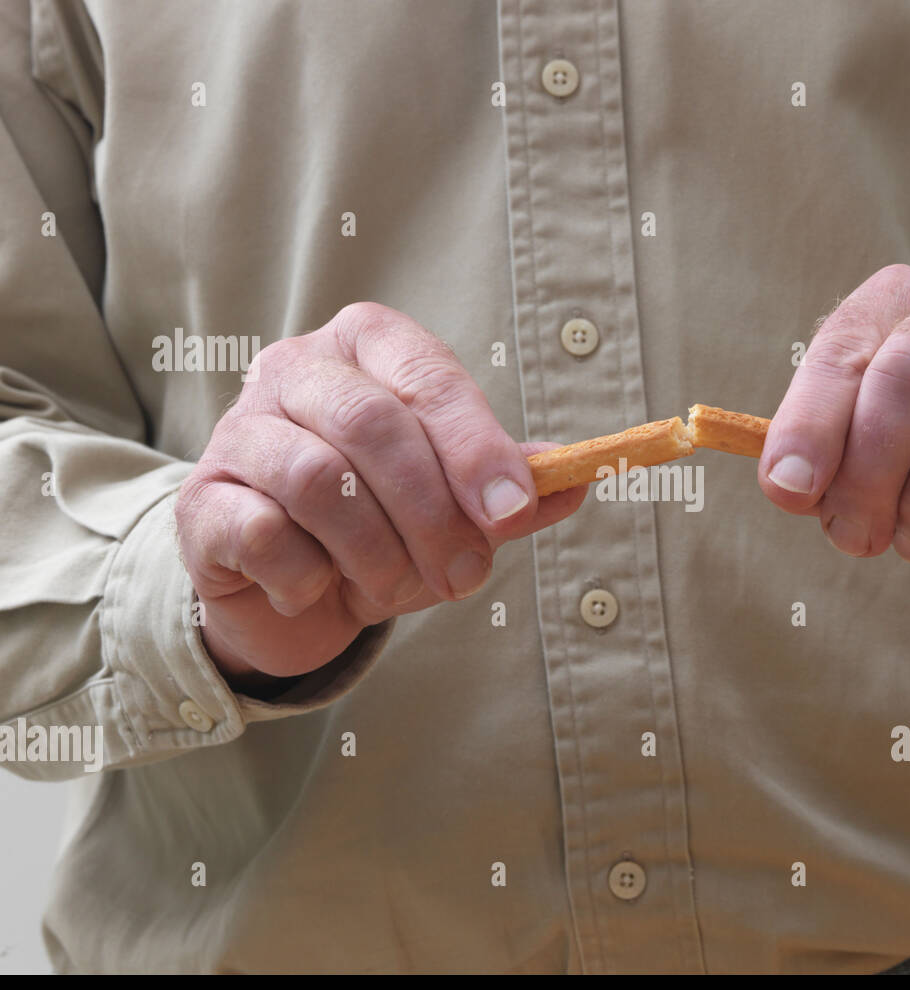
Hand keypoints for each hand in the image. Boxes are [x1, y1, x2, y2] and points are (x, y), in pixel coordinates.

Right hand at [175, 303, 585, 685]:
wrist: (293, 592)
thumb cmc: (384, 528)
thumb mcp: (458, 506)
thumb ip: (513, 489)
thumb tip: (579, 477)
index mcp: (366, 348)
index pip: (427, 376)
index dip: (474, 446)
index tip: (512, 512)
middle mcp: (294, 370)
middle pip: (372, 425)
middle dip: (432, 514)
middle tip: (464, 577)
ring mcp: (239, 432)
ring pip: (318, 479)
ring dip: (376, 553)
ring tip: (395, 591)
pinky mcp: (202, 502)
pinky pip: (264, 532)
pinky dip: (309, 578)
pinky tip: (320, 590)